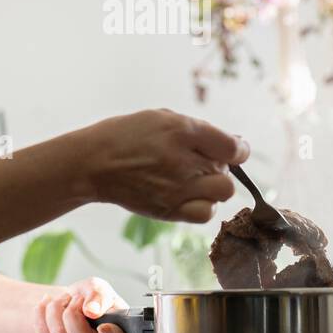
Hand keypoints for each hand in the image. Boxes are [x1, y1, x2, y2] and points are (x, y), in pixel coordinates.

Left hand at [34, 277, 145, 332]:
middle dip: (72, 312)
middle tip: (74, 299)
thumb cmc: (93, 297)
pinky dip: (41, 315)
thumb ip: (99, 296)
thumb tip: (91, 311)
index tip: (105, 328)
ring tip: (62, 299)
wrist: (72, 301)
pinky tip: (46, 304)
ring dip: (54, 310)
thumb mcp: (100, 288)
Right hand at [78, 108, 249, 223]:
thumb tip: (234, 145)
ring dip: (214, 186)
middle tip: (203, 163)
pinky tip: (189, 195)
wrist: (93, 163)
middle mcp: (181, 161)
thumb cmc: (127, 136)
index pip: (232, 148)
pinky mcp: (168, 210)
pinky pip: (205, 214)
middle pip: (228, 174)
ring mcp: (175, 189)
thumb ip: (199, 130)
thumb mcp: (162, 118)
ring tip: (194, 180)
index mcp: (181, 131)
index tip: (235, 150)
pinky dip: (203, 206)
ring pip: (221, 194)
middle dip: (221, 167)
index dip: (239, 149)